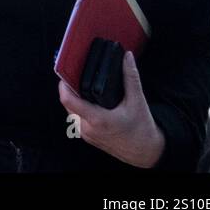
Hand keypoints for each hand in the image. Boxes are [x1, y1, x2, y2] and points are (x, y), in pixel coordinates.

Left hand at [58, 51, 165, 167]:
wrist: (146, 152)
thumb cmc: (142, 129)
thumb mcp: (137, 101)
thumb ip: (130, 77)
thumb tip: (127, 56)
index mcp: (97, 119)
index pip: (67, 100)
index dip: (63, 84)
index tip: (66, 72)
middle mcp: (87, 128)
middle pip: (67, 103)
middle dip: (69, 89)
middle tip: (76, 74)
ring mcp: (86, 134)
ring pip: (70, 111)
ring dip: (73, 99)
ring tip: (81, 85)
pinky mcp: (88, 137)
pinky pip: (76, 119)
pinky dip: (78, 108)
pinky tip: (87, 100)